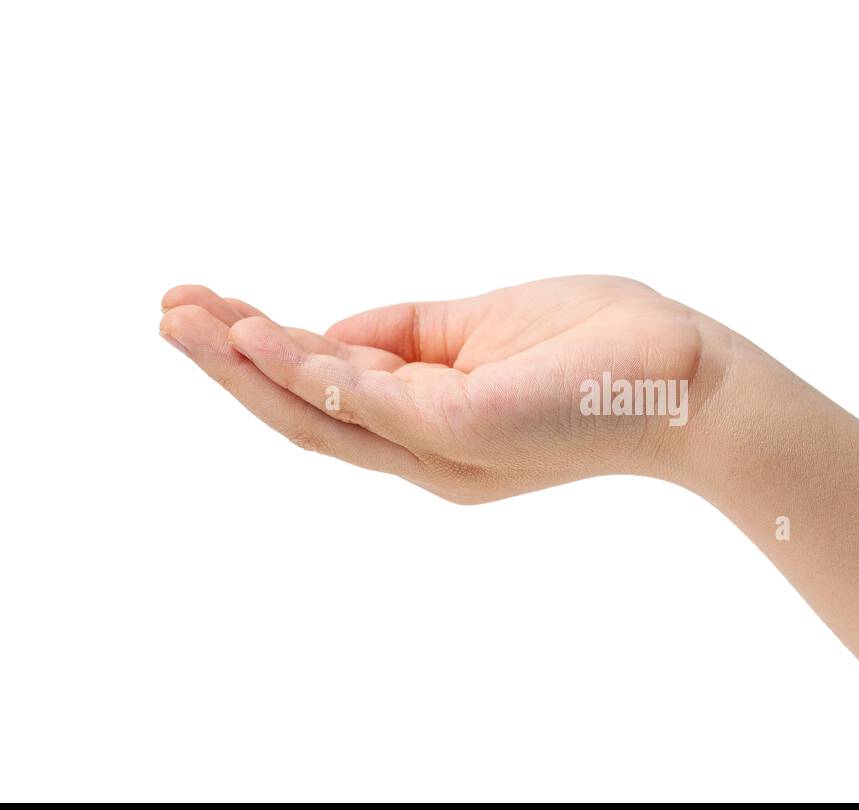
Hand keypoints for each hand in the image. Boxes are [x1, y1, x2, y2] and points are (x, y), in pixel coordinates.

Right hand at [159, 276, 729, 502]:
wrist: (691, 376)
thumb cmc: (604, 346)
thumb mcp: (484, 328)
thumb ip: (406, 335)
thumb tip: (325, 331)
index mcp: (434, 426)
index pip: (332, 394)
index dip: (266, 355)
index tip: (211, 308)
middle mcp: (429, 452)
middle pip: (308, 417)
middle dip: (232, 369)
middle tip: (167, 316)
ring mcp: (446, 448)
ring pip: (322, 418)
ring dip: (245, 368)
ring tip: (180, 320)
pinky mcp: (468, 429)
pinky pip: (372, 402)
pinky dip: (308, 368)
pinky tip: (256, 334)